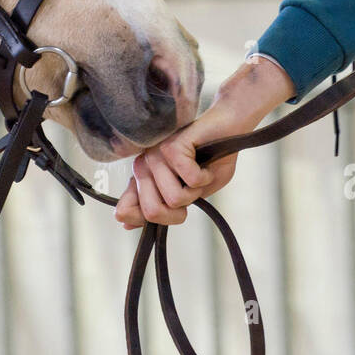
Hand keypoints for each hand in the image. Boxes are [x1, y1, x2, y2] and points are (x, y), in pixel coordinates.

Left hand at [113, 104, 242, 228]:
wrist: (229, 128)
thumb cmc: (210, 161)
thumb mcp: (186, 193)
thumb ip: (158, 208)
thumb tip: (124, 225)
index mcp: (142, 178)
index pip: (126, 210)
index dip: (146, 220)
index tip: (170, 210)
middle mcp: (143, 166)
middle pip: (152, 212)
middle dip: (179, 211)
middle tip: (190, 189)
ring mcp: (155, 156)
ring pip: (174, 199)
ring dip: (196, 191)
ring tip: (199, 171)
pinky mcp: (171, 147)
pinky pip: (191, 181)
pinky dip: (206, 177)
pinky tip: (206, 163)